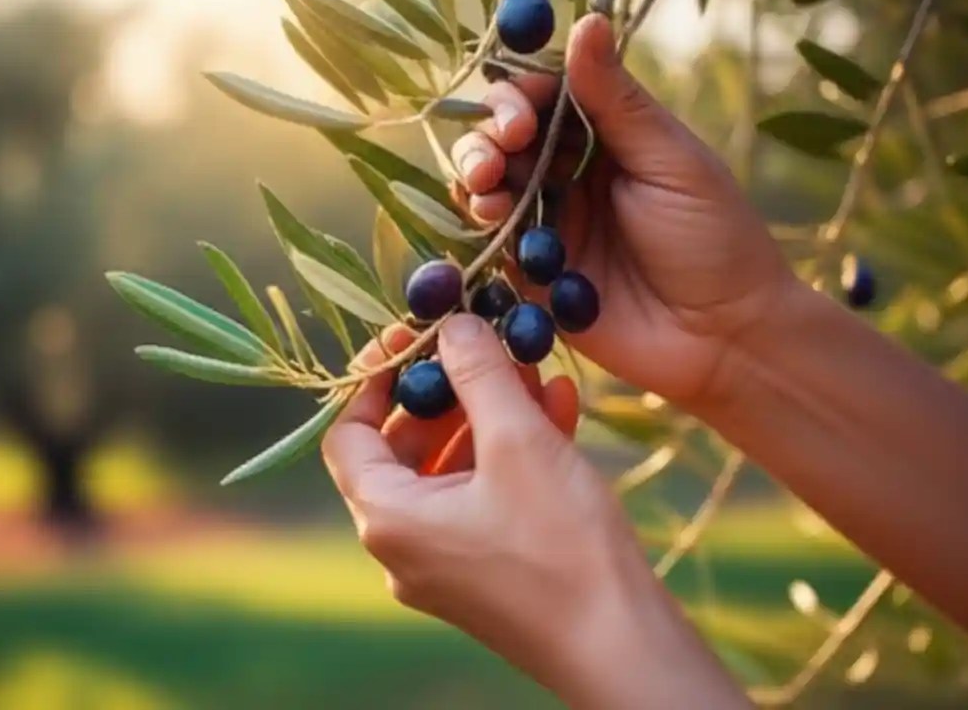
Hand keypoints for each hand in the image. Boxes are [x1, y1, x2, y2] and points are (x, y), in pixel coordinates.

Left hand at [322, 316, 748, 708]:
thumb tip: (451, 324)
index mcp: (388, 518)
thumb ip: (478, 373)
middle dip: (445, 395)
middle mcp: (403, 548)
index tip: (409, 339)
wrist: (620, 644)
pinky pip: (483, 499)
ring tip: (530, 375)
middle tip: (478, 351)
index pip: (346, 435)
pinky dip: (508, 456)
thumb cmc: (561, 546)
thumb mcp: (517, 441)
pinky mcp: (486, 576)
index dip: (373, 380)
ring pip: (449, 472)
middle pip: (400, 451)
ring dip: (486, 418)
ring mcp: (444, 567)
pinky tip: (557, 411)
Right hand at [451, 14, 794, 406]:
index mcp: (609, 138)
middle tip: (499, 152)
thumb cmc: (715, 240)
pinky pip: (490, 244)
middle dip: (488, 137)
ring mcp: (550, 226)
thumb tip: (587, 21)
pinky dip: (478, 225)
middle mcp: (571, 176)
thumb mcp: (669, 161)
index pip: (545, 98)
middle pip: (506, 140)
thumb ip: (617, 101)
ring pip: (489, 187)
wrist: (724, 337)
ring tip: (487, 186)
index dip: (518, 97)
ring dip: (476, 177)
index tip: (517, 114)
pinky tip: (487, 218)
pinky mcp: (534, 276)